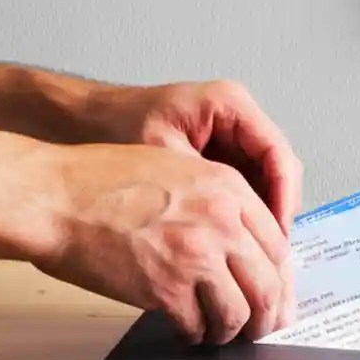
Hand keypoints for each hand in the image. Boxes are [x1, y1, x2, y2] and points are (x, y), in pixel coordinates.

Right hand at [35, 142, 293, 344]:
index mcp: (228, 188)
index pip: (279, 245)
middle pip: (269, 284)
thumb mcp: (178, 168)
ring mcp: (195, 257)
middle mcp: (221, 222)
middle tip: (263, 329)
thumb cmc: (102, 181)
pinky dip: (197, 335)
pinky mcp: (165, 289)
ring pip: (240, 313)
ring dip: (234, 331)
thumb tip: (243, 246)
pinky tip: (189, 331)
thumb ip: (218, 202)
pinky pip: (199, 326)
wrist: (54, 197)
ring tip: (221, 333)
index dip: (281, 278)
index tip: (278, 294)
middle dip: (269, 315)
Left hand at [88, 80, 302, 232]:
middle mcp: (236, 118)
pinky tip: (234, 242)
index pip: (278, 155)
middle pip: (277, 170)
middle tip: (272, 254)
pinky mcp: (215, 155)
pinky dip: (242, 215)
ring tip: (254, 253)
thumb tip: (236, 233)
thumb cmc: (110, 126)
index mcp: (229, 105)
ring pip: (263, 182)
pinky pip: (242, 187)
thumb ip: (204, 189)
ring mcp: (228, 136)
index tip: (277, 235)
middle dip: (276, 213)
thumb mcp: (163, 157)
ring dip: (261, 218)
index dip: (284, 199)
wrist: (75, 120)